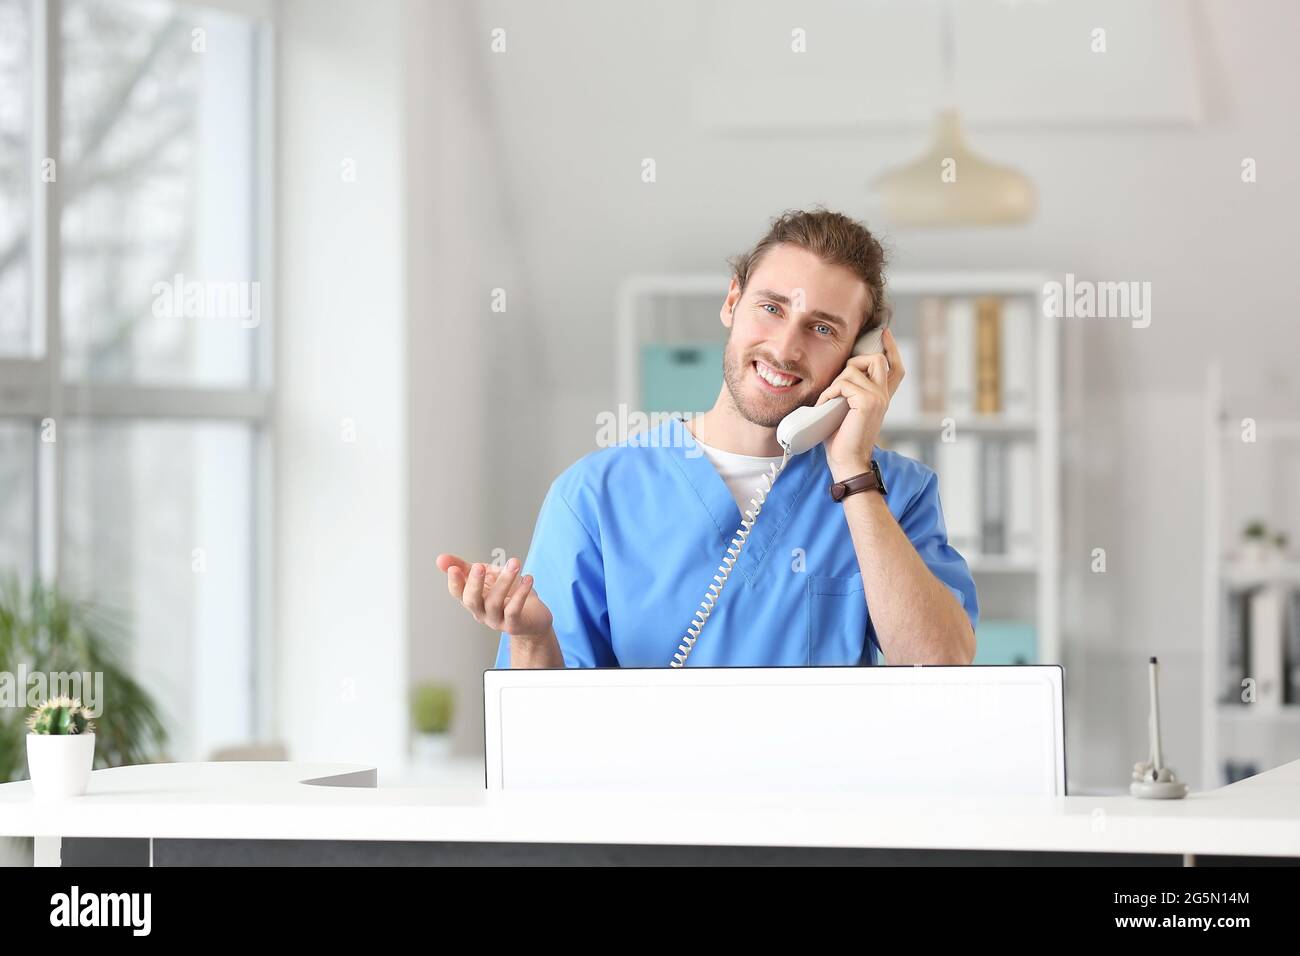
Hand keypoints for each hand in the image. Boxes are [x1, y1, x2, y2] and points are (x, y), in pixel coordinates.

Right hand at [436, 553, 553, 640]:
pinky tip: (528, 578)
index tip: (454, 568)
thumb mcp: (487, 576)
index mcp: (473, 599)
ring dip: (504, 581)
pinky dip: (520, 594)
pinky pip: (514, 610)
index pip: (458, 593)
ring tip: (514, 563)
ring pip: (494, 602)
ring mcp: (496, 620)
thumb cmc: (507, 594)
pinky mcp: (513, 625)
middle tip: (479, 567)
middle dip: (474, 583)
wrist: (534, 617)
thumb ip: (466, 568)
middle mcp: (481, 612)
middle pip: (472, 600)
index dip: (455, 582)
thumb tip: (440, 559)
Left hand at [815, 327, 905, 479]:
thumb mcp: (847, 410)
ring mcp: (878, 397)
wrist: (847, 462)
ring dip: (835, 383)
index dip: (891, 348)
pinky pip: (843, 384)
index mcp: (882, 397)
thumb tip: (838, 375)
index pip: (895, 367)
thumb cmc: (841, 440)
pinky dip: (829, 393)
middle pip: (876, 358)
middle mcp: (884, 395)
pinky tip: (824, 406)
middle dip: (854, 361)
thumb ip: (850, 392)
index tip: (884, 333)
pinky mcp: (867, 402)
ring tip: (828, 401)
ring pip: (854, 369)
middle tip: (839, 382)